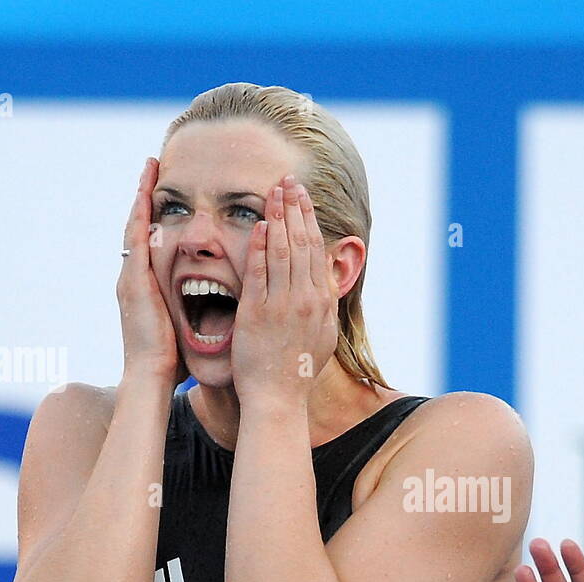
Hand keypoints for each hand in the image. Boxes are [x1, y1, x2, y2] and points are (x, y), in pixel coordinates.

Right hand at [117, 158, 185, 386]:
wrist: (151, 375)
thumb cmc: (172, 361)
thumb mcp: (188, 329)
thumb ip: (199, 315)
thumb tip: (223, 312)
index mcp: (147, 288)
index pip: (154, 244)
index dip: (159, 219)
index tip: (168, 196)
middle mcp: (134, 277)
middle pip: (141, 227)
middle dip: (146, 198)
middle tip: (152, 168)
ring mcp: (131, 276)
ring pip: (136, 225)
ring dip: (142, 196)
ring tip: (148, 168)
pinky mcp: (134, 279)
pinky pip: (136, 237)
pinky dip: (141, 212)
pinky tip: (146, 191)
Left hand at [228, 174, 339, 401]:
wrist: (279, 397)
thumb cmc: (297, 370)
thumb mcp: (322, 335)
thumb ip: (323, 304)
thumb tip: (325, 280)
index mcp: (321, 302)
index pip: (315, 250)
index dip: (308, 219)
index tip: (302, 197)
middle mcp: (305, 299)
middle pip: (301, 243)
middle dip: (295, 208)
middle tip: (288, 181)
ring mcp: (282, 305)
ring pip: (282, 252)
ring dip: (278, 218)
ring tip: (273, 192)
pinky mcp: (258, 313)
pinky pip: (260, 273)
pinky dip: (261, 247)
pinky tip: (259, 225)